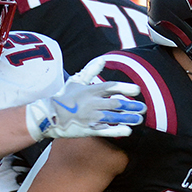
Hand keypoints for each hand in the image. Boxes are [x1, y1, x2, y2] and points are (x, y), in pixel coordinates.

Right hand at [26, 62, 145, 140]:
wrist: (48, 116)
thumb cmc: (64, 97)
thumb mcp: (76, 81)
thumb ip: (91, 71)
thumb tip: (103, 60)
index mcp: (90, 90)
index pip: (111, 87)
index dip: (125, 88)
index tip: (137, 90)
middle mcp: (91, 103)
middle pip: (115, 104)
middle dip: (131, 106)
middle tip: (143, 108)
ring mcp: (90, 118)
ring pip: (113, 117)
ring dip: (128, 118)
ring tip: (139, 119)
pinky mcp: (88, 130)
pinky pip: (105, 131)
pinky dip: (117, 131)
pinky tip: (128, 131)